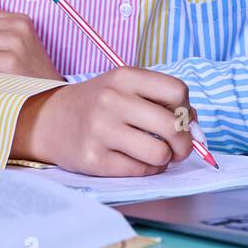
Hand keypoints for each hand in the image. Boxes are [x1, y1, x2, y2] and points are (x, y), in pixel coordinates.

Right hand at [12, 67, 198, 176]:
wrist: (50, 120)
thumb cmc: (99, 104)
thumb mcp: (125, 87)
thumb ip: (161, 101)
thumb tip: (197, 130)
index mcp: (124, 77)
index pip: (177, 91)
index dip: (186, 108)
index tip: (180, 118)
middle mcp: (112, 100)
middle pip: (173, 125)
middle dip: (184, 143)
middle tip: (179, 147)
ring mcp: (101, 131)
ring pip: (159, 153)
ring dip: (164, 159)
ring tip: (156, 154)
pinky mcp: (94, 160)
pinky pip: (139, 171)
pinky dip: (147, 170)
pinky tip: (138, 161)